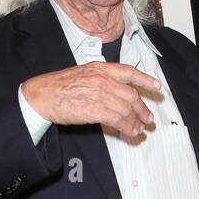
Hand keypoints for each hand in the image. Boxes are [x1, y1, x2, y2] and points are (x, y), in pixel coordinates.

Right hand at [21, 62, 160, 138]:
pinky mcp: (95, 109)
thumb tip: (115, 92)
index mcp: (100, 68)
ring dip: (136, 121)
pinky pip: (118, 119)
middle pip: (131, 94)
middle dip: (142, 108)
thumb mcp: (82, 73)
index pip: (129, 72)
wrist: (42, 95)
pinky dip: (128, 126)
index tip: (156, 87)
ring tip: (140, 128)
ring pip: (127, 108)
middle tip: (148, 118)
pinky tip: (131, 131)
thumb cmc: (58, 86)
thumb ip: (100, 79)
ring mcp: (99, 94)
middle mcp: (102, 79)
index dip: (145, 80)